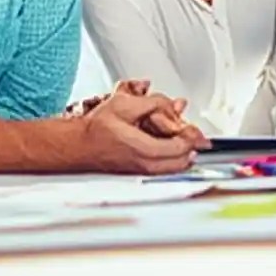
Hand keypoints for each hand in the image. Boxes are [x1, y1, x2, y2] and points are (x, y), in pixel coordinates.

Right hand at [78, 85, 203, 174]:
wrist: (79, 145)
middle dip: (191, 147)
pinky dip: (172, 160)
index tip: (196, 130)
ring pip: (173, 168)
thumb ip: (153, 103)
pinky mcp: (138, 172)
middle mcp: (145, 164)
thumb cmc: (97, 128)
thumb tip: (173, 106)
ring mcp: (142, 171)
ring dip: (183, 155)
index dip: (192, 137)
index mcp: (144, 149)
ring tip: (188, 144)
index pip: (180, 148)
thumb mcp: (125, 104)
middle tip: (197, 136)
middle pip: (181, 162)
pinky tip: (172, 150)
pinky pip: (163, 170)